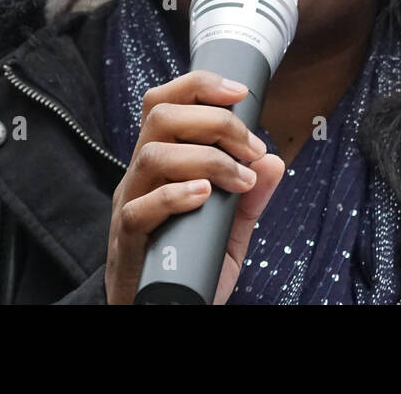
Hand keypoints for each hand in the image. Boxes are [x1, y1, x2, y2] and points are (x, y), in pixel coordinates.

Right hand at [104, 70, 284, 303]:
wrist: (161, 311)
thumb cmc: (188, 266)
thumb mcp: (229, 230)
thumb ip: (249, 198)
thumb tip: (274, 161)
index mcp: (159, 166)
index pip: (164, 105)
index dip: (199, 88)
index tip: (240, 94)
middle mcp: (139, 179)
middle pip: (160, 118)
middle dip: (214, 122)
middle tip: (251, 147)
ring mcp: (128, 208)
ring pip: (152, 157)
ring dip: (206, 159)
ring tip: (240, 179)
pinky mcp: (126, 244)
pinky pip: (140, 210)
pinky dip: (175, 196)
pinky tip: (204, 195)